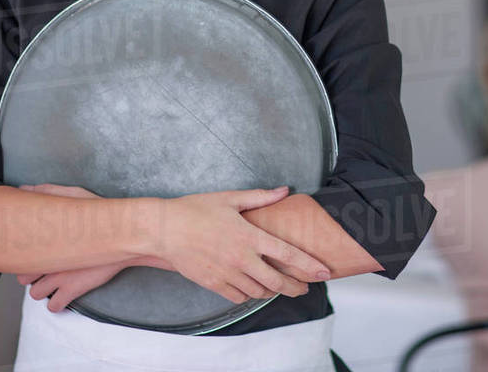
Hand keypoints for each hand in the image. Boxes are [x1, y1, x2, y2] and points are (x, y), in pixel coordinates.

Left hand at [14, 183, 173, 307]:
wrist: (127, 234)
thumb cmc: (102, 212)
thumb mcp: (75, 195)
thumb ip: (48, 192)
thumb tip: (24, 189)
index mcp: (45, 240)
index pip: (19, 255)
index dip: (24, 256)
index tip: (34, 252)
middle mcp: (48, 261)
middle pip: (24, 277)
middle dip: (32, 274)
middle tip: (45, 267)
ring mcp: (60, 277)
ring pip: (36, 294)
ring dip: (43, 290)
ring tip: (54, 281)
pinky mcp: (73, 290)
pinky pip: (54, 306)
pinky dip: (56, 304)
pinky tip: (63, 295)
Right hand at [151, 186, 331, 304]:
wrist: (164, 230)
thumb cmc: (195, 210)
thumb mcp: (230, 198)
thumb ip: (260, 197)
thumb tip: (284, 190)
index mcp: (249, 236)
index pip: (287, 254)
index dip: (309, 265)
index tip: (324, 272)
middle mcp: (241, 258)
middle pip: (276, 281)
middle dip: (295, 287)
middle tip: (305, 288)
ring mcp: (226, 273)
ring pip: (258, 291)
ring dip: (272, 291)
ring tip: (279, 287)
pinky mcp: (213, 283)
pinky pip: (238, 297)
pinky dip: (249, 295)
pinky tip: (253, 289)